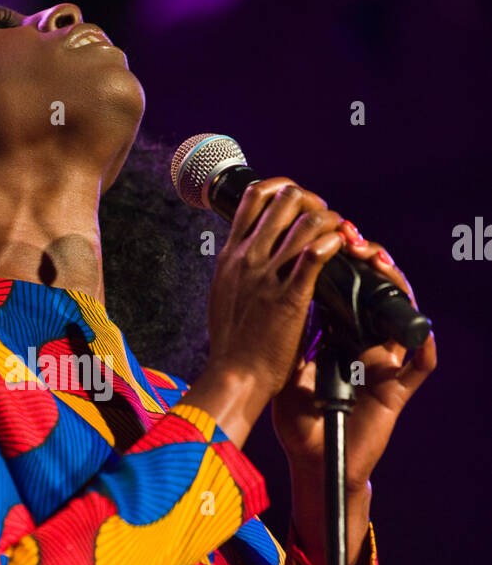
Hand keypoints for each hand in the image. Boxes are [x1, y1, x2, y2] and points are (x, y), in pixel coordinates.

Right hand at [205, 177, 350, 400]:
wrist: (234, 376)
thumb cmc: (232, 343)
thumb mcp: (224, 293)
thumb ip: (238, 268)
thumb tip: (250, 251)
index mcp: (231, 255)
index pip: (254, 197)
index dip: (283, 188)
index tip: (299, 203)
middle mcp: (247, 258)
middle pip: (285, 199)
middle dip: (313, 201)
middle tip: (325, 219)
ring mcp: (267, 277)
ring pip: (306, 222)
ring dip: (331, 221)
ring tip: (341, 234)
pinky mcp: (289, 298)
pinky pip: (315, 255)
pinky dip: (333, 243)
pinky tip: (340, 247)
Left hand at [271, 225, 436, 485]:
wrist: (311, 461)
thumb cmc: (299, 419)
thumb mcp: (287, 368)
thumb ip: (288, 335)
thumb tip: (274, 292)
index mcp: (342, 338)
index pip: (353, 290)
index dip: (348, 262)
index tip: (334, 236)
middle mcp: (367, 346)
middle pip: (381, 295)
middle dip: (374, 263)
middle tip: (356, 241)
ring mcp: (385, 368)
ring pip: (404, 319)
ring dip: (397, 289)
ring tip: (381, 265)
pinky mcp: (397, 392)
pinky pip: (420, 364)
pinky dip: (422, 344)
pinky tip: (416, 326)